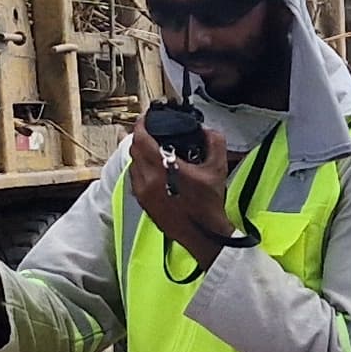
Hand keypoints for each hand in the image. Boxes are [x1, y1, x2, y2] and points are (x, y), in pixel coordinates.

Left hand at [127, 114, 243, 263]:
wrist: (203, 234)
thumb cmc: (208, 205)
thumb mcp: (217, 168)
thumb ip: (214, 142)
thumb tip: (207, 131)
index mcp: (162, 170)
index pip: (141, 139)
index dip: (142, 124)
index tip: (146, 118)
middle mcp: (147, 181)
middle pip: (134, 150)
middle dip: (141, 137)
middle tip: (152, 131)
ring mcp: (143, 194)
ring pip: (133, 165)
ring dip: (140, 153)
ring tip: (153, 149)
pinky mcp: (143, 204)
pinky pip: (135, 179)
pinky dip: (141, 169)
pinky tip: (154, 169)